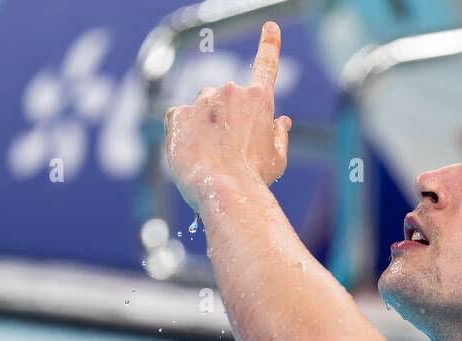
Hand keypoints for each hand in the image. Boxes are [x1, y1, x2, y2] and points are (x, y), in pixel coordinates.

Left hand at [164, 21, 291, 210]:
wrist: (225, 191)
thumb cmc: (255, 179)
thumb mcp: (276, 159)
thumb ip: (279, 136)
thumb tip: (282, 122)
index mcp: (259, 99)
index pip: (266, 64)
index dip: (269, 44)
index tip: (270, 27)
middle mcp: (230, 91)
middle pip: (226, 97)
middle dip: (225, 116)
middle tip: (228, 149)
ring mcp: (203, 101)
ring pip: (202, 107)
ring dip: (204, 124)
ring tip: (209, 156)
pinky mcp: (178, 114)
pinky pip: (179, 118)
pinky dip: (183, 132)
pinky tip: (191, 153)